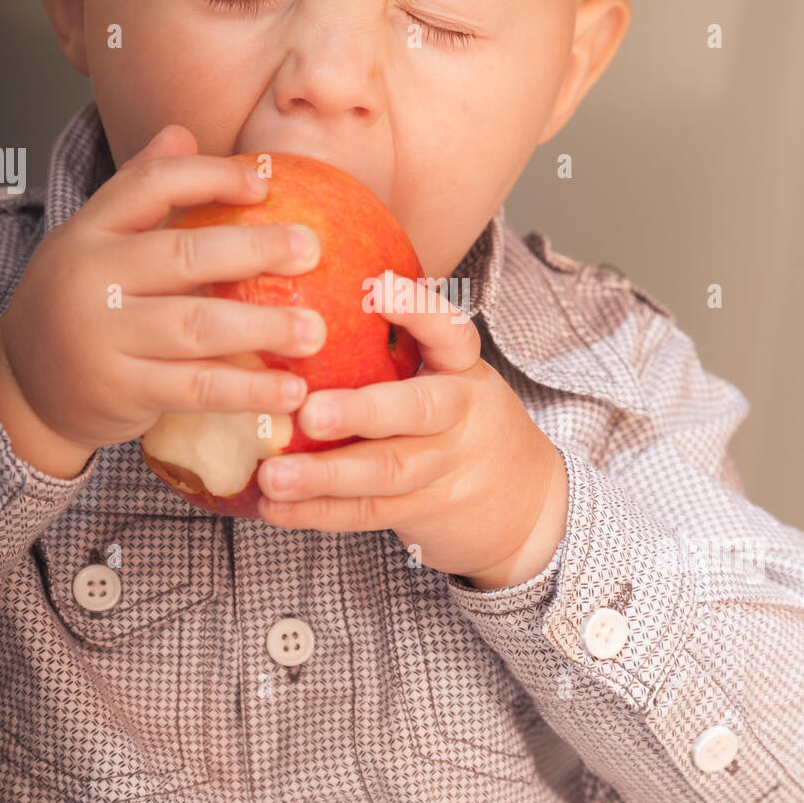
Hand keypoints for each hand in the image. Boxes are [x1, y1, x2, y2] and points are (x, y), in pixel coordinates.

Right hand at [0, 124, 328, 466]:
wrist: (27, 386)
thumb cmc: (82, 305)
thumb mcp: (97, 242)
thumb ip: (142, 194)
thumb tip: (183, 134)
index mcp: (91, 230)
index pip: (151, 185)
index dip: (211, 177)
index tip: (266, 184)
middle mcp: (94, 278)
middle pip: (183, 254)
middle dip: (255, 250)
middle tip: (312, 249)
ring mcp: (105, 336)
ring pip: (196, 325)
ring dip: (264, 326)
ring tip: (315, 329)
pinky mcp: (122, 388)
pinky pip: (196, 387)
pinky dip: (249, 390)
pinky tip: (292, 388)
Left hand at [257, 272, 568, 589]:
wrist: (530, 507)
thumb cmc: (464, 423)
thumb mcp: (452, 379)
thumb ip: (399, 349)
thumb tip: (307, 308)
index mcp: (462, 371)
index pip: (450, 334)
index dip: (417, 311)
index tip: (377, 289)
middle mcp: (458, 416)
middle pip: (415, 412)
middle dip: (361, 412)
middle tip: (309, 412)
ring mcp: (442, 469)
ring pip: (384, 471)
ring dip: (325, 475)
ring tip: (273, 475)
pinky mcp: (421, 512)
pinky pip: (367, 513)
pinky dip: (318, 513)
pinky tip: (276, 508)